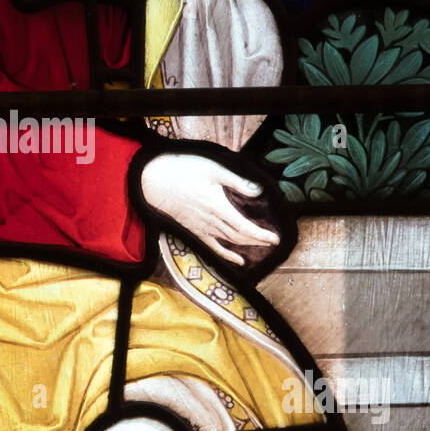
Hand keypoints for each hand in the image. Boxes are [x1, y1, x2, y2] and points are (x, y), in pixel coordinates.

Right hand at [140, 153, 279, 266]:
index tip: (275, 238)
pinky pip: (214, 248)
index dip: (262, 235)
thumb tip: (258, 191)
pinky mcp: (194, 231)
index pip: (245, 227)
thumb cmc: (182, 171)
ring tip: (262, 246)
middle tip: (273, 242)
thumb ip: (237, 182)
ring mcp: (202, 228)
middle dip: (259, 241)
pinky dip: (228, 256)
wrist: (154, 182)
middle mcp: (212, 222)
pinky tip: (239, 261)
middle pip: (240, 237)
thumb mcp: (213, 169)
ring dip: (247, 246)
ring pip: (230, 242)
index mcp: (218, 207)